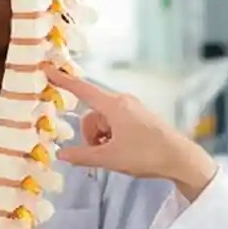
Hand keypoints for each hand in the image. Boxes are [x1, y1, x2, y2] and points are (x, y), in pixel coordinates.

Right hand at [42, 65, 218, 199]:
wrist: (180, 158)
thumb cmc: (145, 155)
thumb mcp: (109, 159)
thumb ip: (82, 156)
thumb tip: (61, 154)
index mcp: (113, 106)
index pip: (82, 89)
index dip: (63, 81)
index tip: (46, 69)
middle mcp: (122, 101)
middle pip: (92, 114)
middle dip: (90, 134)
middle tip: (100, 153)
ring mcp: (132, 108)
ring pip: (103, 121)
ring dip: (101, 138)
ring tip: (114, 155)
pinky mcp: (139, 116)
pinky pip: (115, 122)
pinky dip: (112, 136)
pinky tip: (122, 151)